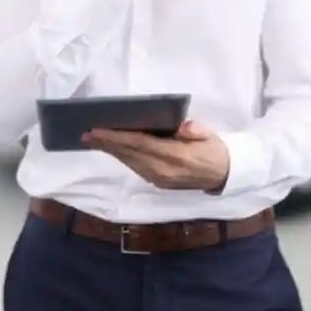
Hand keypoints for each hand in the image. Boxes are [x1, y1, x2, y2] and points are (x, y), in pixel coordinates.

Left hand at [82, 120, 228, 191]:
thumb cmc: (215, 150)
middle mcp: (163, 170)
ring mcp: (159, 178)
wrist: (224, 175)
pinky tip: (112, 149)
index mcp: (176, 155)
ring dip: (111, 151)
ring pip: (129, 162)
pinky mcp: (158, 182)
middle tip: (86, 134)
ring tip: (93, 140)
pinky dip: (121, 157)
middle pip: (130, 154)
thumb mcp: (211, 136)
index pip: (141, 144)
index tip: (98, 131)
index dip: (117, 137)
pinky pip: (135, 167)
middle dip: (107, 144)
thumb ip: (196, 131)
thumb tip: (183, 127)